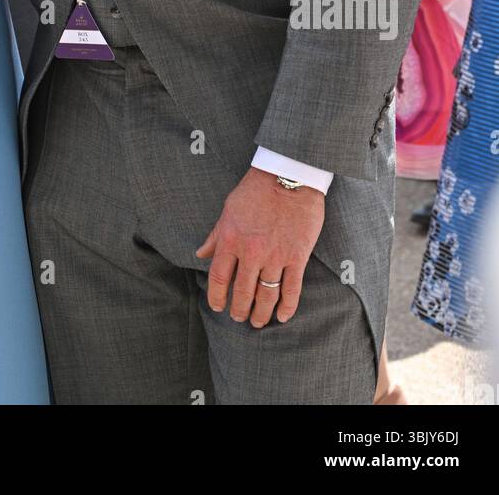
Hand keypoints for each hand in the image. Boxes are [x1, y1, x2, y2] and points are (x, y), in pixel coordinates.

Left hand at [196, 166, 324, 326]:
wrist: (288, 176)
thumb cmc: (255, 190)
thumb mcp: (228, 210)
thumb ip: (215, 236)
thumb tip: (200, 254)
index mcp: (231, 240)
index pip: (218, 277)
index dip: (217, 296)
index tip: (218, 306)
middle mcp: (251, 253)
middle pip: (242, 291)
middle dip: (239, 309)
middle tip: (239, 318)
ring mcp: (275, 257)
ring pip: (266, 295)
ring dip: (261, 313)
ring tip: (257, 321)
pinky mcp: (297, 257)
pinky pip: (291, 290)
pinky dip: (287, 307)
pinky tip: (282, 316)